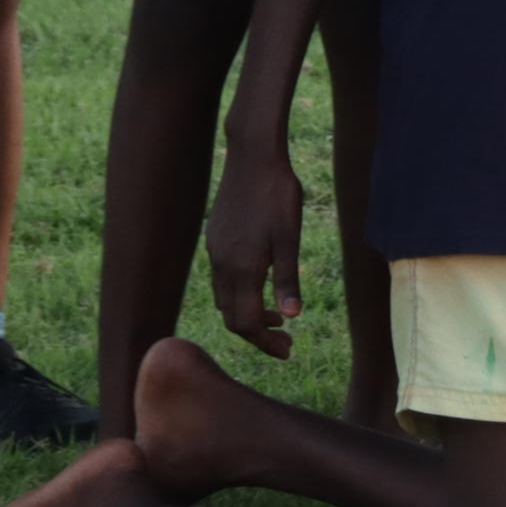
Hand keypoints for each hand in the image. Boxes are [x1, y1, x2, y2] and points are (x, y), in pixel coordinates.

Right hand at [206, 137, 308, 358]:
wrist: (252, 156)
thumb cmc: (278, 194)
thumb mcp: (290, 238)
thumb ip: (288, 278)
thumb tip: (291, 317)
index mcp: (241, 269)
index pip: (245, 323)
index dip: (265, 342)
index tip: (287, 350)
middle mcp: (222, 265)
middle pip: (231, 317)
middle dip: (257, 335)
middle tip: (285, 340)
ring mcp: (214, 251)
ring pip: (224, 299)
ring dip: (247, 314)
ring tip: (276, 317)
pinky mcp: (214, 239)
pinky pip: (221, 279)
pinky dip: (239, 293)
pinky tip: (260, 285)